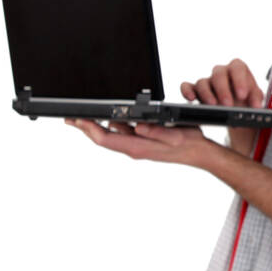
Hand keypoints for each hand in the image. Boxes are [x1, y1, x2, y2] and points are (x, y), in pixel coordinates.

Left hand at [65, 118, 215, 166]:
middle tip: (70, 118)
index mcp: (138, 147)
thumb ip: (155, 132)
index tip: (78, 119)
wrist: (200, 153)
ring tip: (82, 117)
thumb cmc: (190, 144)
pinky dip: (110, 127)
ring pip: (110, 136)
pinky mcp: (142, 142)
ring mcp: (137, 146)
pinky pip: (121, 135)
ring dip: (96, 127)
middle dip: (86, 128)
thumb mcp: (175, 136)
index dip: (89, 129)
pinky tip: (106, 119)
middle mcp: (134, 148)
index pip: (105, 139)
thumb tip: (137, 127)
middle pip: (103, 138)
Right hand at [181, 58, 264, 156]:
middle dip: (223, 90)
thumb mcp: (255, 100)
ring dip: (207, 94)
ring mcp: (208, 82)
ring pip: (203, 81)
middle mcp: (221, 73)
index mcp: (238, 70)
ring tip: (213, 106)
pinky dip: (187, 91)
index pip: (237, 67)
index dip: (239, 80)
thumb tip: (256, 106)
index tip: (242, 95)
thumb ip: (256, 99)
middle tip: (228, 105)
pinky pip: (187, 86)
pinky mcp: (196, 91)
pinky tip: (191, 99)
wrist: (239, 110)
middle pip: (219, 73)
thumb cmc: (247, 101)